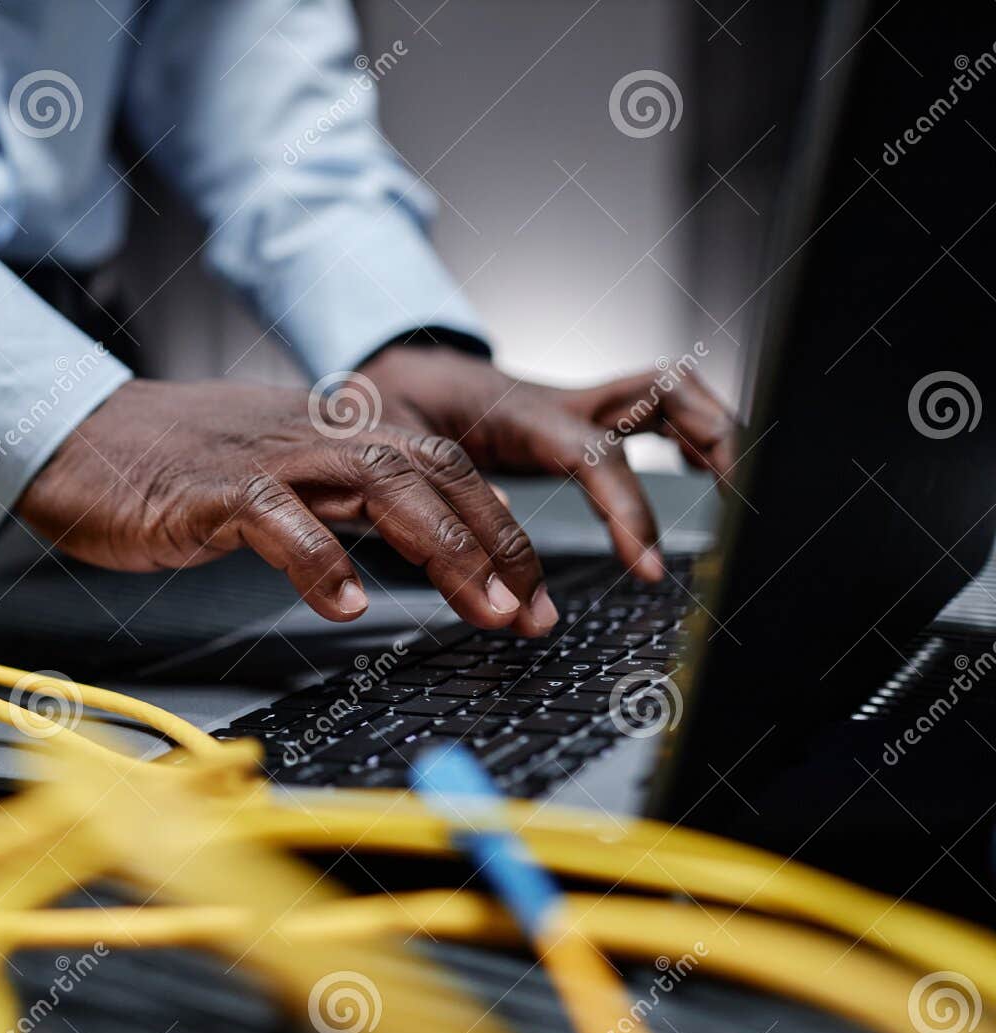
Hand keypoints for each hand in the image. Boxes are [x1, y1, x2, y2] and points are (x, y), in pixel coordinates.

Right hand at [16, 378, 560, 633]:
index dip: (500, 528)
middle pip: (433, 468)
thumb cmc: (176, 467)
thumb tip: (431, 534)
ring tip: (479, 606)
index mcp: (335, 433)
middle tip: (530, 611)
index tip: (535, 595)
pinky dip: (318, 556)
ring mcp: (265, 457)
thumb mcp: (281, 475)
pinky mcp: (209, 489)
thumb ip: (352, 499)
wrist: (78, 439)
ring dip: (440, 545)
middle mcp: (313, 434)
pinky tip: (345, 602)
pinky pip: (277, 515)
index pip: (445, 466)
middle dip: (495, 541)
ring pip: (377, 481)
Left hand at [356, 344, 736, 580]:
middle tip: (735, 508)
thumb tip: (492, 523)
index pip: (594, 454)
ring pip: (669, 394)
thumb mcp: (393, 443)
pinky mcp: (580, 418)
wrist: (395, 369)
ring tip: (738, 491)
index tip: (648, 565)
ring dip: (713, 432)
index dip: (628, 508)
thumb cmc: (394, 405)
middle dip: (711, 442)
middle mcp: (561, 403)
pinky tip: (700, 473)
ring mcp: (576, 406)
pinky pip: (651, 414)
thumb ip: (434, 484)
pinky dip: (688, 437)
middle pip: (662, 395)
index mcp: (520, 414)